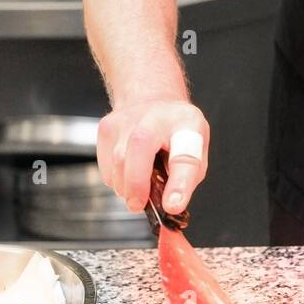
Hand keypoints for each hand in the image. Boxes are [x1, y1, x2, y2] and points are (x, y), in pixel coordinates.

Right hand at [96, 100, 209, 214]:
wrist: (152, 99)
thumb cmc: (177, 127)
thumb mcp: (197, 148)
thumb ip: (188, 177)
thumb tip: (172, 205)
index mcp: (185, 122)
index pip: (183, 154)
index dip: (178, 183)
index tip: (173, 205)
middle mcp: (153, 117)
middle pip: (137, 152)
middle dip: (137, 186)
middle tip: (141, 204)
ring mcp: (125, 121)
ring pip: (117, 166)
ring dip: (127, 187)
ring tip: (140, 182)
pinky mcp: (106, 129)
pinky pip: (106, 168)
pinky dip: (117, 179)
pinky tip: (129, 169)